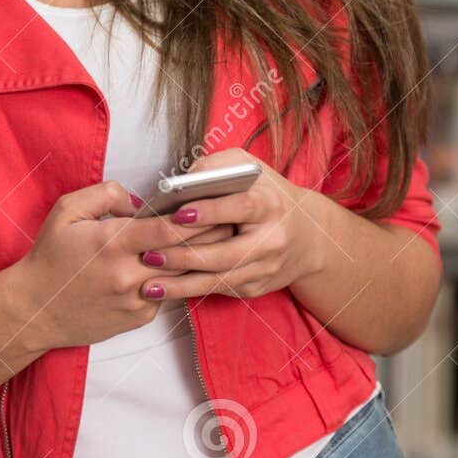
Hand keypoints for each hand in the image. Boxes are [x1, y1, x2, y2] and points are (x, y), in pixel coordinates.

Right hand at [8, 180, 211, 349]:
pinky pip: (165, 295)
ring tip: (215, 243)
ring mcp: (136, 300)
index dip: (197, 216)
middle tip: (229, 222)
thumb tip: (138, 200)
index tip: (215, 205)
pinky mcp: (138, 318)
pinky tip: (171, 269)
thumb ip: (106, 194)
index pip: (169, 228)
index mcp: (113, 242)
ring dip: (198, 261)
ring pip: (181, 277)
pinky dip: (171, 281)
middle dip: (210, 236)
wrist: (34, 310)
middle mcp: (129, 274)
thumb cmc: (49, 258)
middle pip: (185, 254)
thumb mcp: (66, 211)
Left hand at [135, 150, 326, 300]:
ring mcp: (265, 269)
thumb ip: (218, 166)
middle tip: (148, 254)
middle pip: (225, 254)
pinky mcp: (256, 287)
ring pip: (219, 280)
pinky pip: (220, 290)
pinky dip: (190, 291)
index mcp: (270, 205)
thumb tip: (183, 178)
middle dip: (184, 256)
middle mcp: (272, 240)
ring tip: (148, 283)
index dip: (210, 212)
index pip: (240, 208)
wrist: (309, 236)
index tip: (179, 214)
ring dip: (181, 284)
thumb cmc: (268, 195)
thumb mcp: (250, 170)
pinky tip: (164, 290)